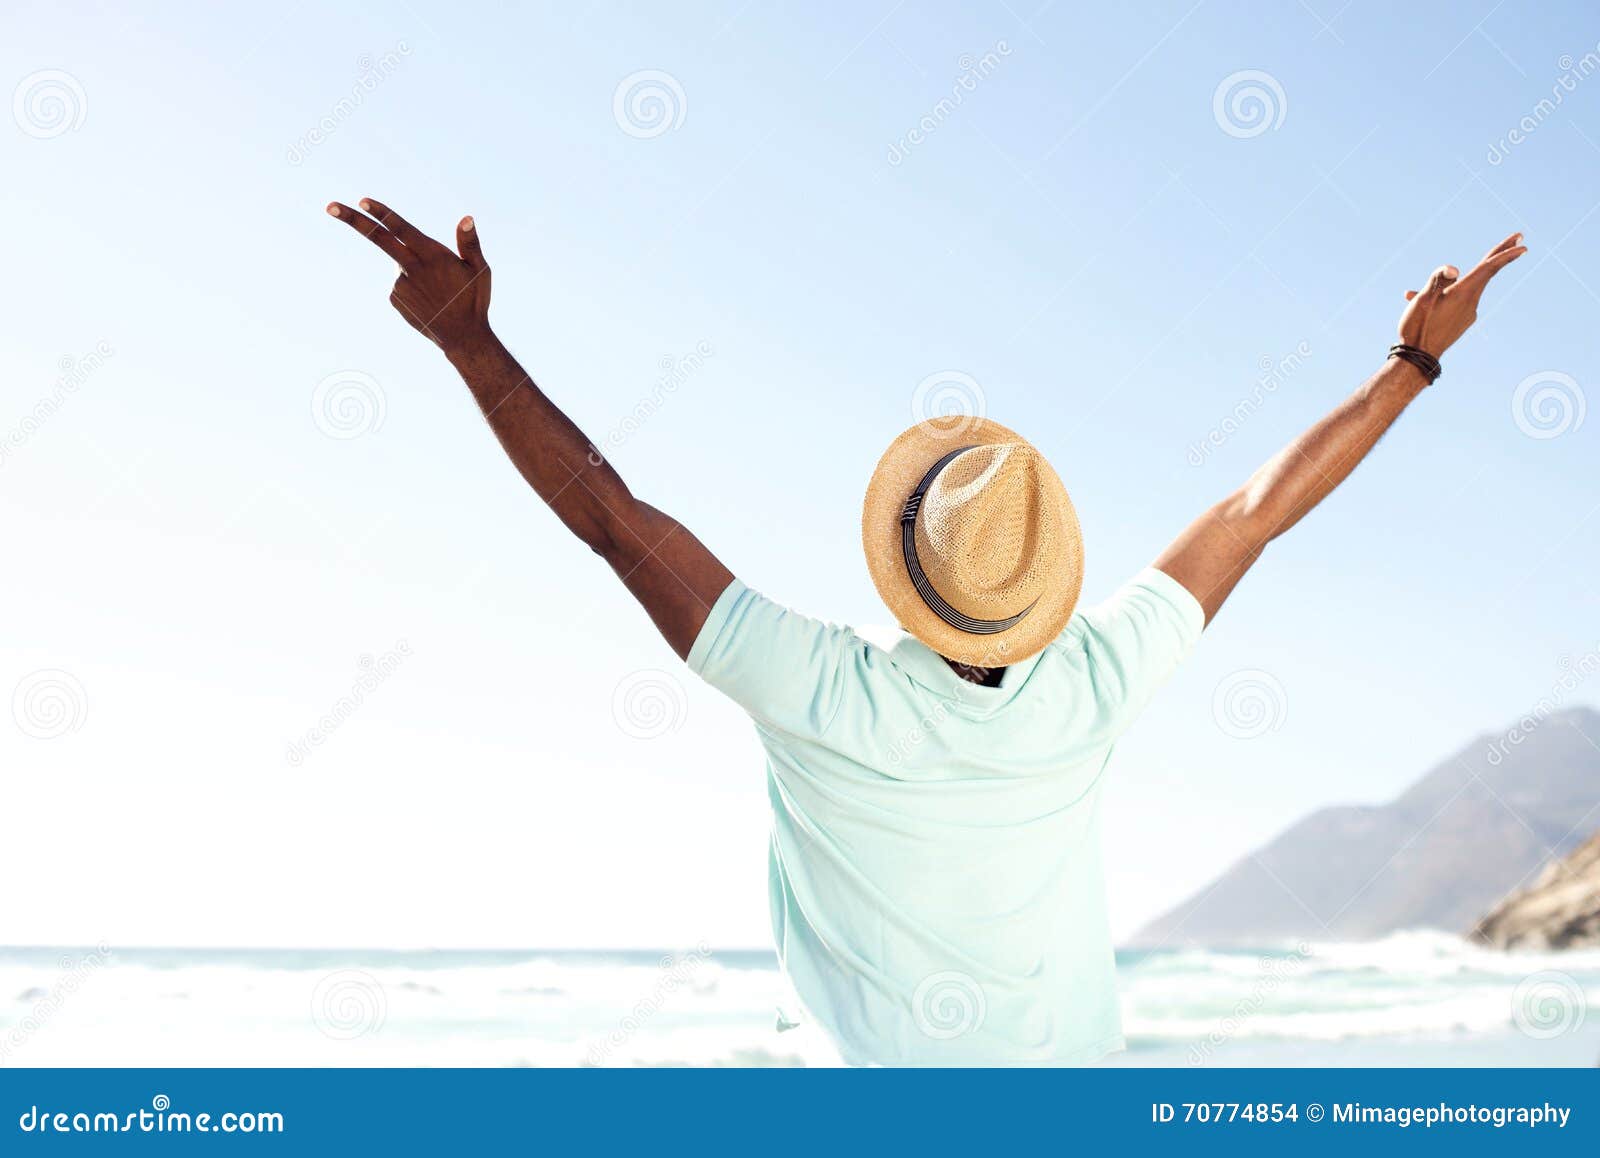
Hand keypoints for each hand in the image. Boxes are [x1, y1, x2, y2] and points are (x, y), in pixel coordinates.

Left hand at [326, 198, 492, 354]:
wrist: (462, 337)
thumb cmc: (474, 300)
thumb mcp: (479, 270)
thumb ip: (470, 243)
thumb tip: (466, 218)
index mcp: (432, 256)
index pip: (400, 228)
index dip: (381, 213)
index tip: (362, 201)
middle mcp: (411, 268)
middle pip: (377, 238)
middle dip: (352, 220)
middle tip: (329, 206)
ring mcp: (400, 285)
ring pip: (399, 264)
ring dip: (412, 268)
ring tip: (437, 290)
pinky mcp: (395, 298)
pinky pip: (400, 283)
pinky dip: (412, 285)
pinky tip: (428, 300)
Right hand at [1397, 232, 1527, 357]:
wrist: (1418, 359)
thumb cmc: (1417, 327)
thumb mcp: (1422, 300)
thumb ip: (1437, 279)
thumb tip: (1455, 269)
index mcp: (1463, 292)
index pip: (1489, 268)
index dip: (1505, 254)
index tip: (1523, 244)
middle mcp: (1471, 302)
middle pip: (1487, 273)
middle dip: (1502, 255)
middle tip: (1518, 240)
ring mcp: (1468, 314)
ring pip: (1465, 289)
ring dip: (1451, 284)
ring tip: (1414, 294)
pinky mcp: (1462, 322)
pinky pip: (1458, 302)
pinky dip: (1446, 297)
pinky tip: (1423, 306)